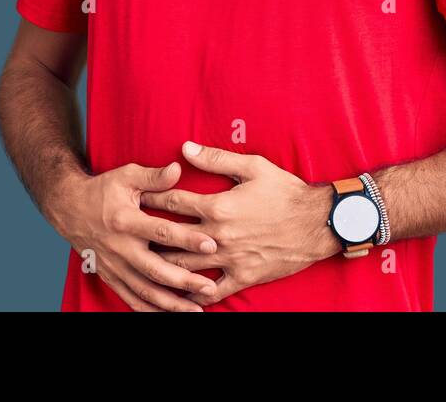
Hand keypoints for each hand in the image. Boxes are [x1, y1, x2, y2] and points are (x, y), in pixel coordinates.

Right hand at [49, 161, 220, 311]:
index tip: (211, 245)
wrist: (68, 208)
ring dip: (171, 303)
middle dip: (184, 281)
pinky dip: (150, 310)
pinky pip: (131, 298)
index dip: (187, 239)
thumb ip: (154, 177)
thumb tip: (179, 169)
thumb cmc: (103, 189)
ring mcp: (114, 266)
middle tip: (210, 288)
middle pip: (156, 269)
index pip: (162, 232)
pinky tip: (169, 315)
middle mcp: (120, 247)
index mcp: (126, 221)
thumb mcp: (126, 176)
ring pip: (145, 290)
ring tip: (197, 310)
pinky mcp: (110, 277)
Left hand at [139, 141, 340, 305]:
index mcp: (218, 206)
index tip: (134, 197)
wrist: (318, 223)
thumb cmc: (286, 191)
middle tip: (127, 234)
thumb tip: (185, 149)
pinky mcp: (243, 276)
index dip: (151, 198)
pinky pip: (214, 290)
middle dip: (148, 235)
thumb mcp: (253, 167)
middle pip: (172, 237)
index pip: (174, 201)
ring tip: (142, 264)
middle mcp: (218, 235)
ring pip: (186, 266)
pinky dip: (195, 294)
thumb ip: (217, 158)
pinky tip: (179, 296)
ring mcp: (229, 258)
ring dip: (163, 266)